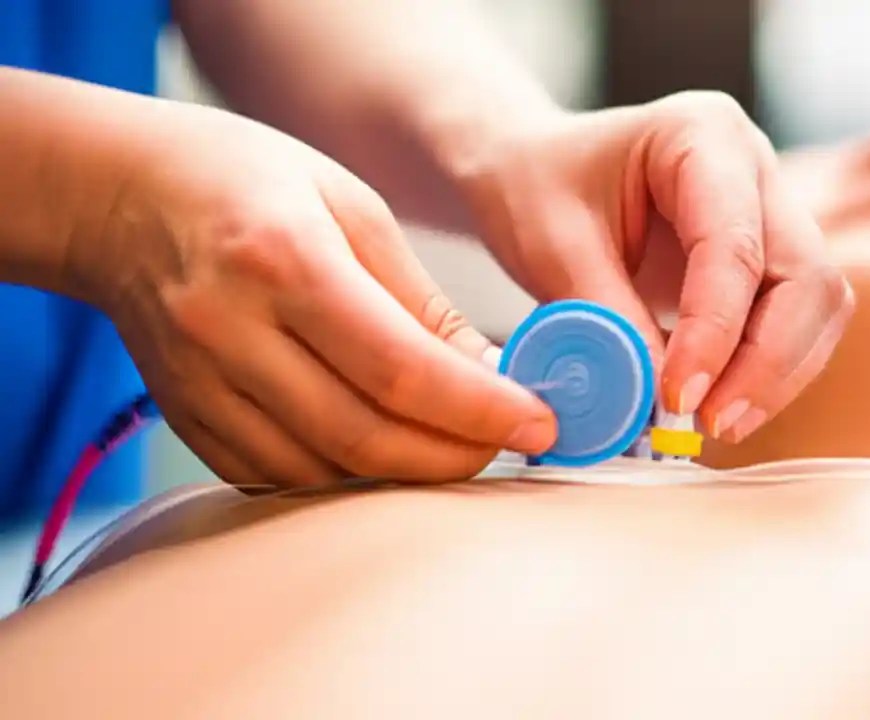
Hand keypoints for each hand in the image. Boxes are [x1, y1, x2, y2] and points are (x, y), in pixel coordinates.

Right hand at [80, 103, 555, 485]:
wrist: (120, 195)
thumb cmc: (246, 182)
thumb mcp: (352, 206)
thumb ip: (421, 301)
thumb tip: (490, 376)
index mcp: (285, 261)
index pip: (401, 370)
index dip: (480, 411)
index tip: (538, 422)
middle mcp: (232, 332)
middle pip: (365, 437)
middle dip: (454, 454)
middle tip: (506, 442)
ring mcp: (199, 385)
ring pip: (323, 472)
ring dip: (405, 477)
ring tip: (455, 447)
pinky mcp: (185, 419)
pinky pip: (278, 480)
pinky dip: (345, 479)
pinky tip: (386, 453)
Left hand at [463, 92, 854, 442]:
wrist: (532, 169)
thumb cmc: (535, 187)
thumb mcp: (553, 248)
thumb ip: (610, 321)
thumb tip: (658, 403)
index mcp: (702, 134)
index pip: (735, 247)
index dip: (715, 332)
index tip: (677, 398)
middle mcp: (755, 166)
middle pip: (806, 275)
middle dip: (766, 361)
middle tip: (708, 423)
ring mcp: (772, 208)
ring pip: (818, 304)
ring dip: (777, 374)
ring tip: (714, 424)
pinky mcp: (770, 255)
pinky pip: (800, 320)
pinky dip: (771, 371)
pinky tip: (723, 405)